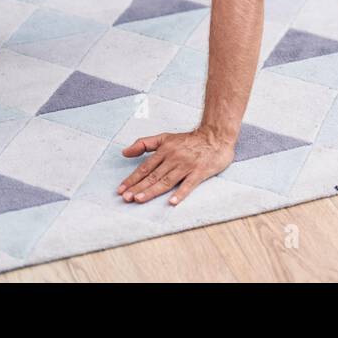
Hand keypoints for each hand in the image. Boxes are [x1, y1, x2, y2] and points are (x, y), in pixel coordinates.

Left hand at [118, 129, 235, 205]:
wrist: (216, 136)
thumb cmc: (190, 140)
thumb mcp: (165, 137)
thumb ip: (145, 144)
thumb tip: (124, 152)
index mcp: (165, 150)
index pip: (145, 167)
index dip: (133, 178)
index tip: (121, 189)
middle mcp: (174, 158)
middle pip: (153, 175)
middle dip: (138, 187)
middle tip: (126, 198)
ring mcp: (187, 166)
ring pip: (167, 181)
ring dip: (152, 191)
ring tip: (139, 199)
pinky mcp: (200, 172)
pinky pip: (189, 184)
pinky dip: (180, 193)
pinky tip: (172, 202)